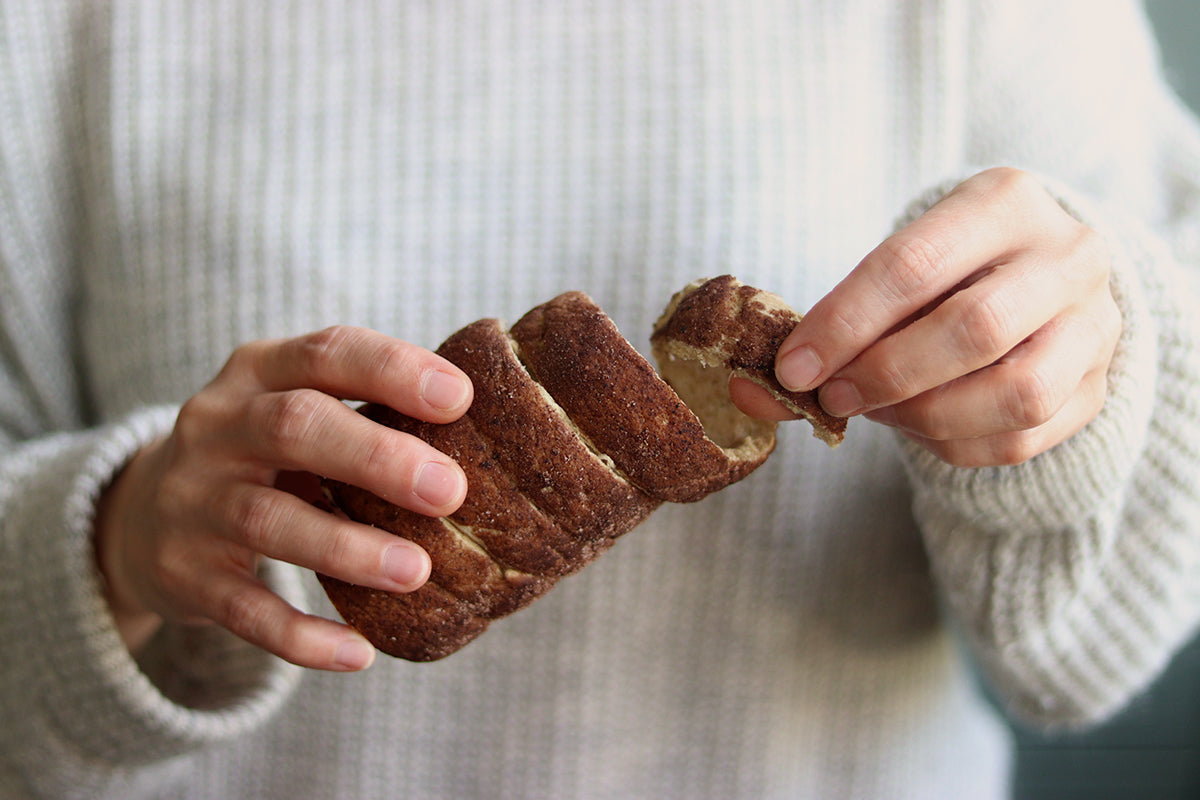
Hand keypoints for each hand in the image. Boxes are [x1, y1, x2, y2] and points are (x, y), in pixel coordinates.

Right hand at [94, 326, 472, 670]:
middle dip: (377, 457)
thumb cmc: (263, 455)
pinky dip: (301, 636)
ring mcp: (193, 501)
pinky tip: (359, 653)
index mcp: (256, 372)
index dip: (392, 371)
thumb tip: (493, 438)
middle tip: (450, 491)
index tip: (459, 398)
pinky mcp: (187, 574)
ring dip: (348, 548)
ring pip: (271, 520)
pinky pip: (245, 609)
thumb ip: (366, 412)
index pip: (325, 353)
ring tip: (418, 571)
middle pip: (295, 427)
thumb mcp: (294, 409)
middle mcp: (217, 427)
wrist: (141, 519)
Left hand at [733, 167, 1120, 466]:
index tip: (792, 369)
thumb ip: (826, 328)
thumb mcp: (894, 271)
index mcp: (1004, 202)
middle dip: (886, 373)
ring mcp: (1094, 326)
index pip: (915, 264)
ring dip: (924, 416)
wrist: (1040, 283)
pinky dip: (950, 444)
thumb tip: (746, 390)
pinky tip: (915, 424)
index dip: (845, 322)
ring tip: (876, 410)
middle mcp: (1068, 256)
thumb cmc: (946, 274)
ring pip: (1015, 393)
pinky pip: (1019, 439)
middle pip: (975, 329)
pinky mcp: (1097, 389)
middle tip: (831, 397)